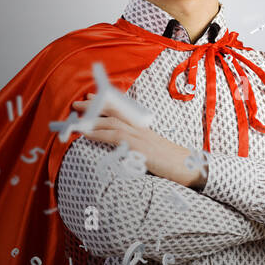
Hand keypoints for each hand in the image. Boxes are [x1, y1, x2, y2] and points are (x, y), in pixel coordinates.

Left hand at [70, 93, 202, 187]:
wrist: (188, 167)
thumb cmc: (172, 163)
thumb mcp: (152, 153)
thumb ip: (138, 148)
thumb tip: (123, 152)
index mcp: (143, 128)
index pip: (122, 111)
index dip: (106, 103)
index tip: (92, 97)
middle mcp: (141, 128)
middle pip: (115, 112)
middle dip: (94, 107)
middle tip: (77, 104)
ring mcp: (140, 135)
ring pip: (112, 122)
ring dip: (92, 119)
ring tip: (76, 117)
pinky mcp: (139, 146)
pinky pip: (114, 136)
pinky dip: (98, 133)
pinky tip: (86, 133)